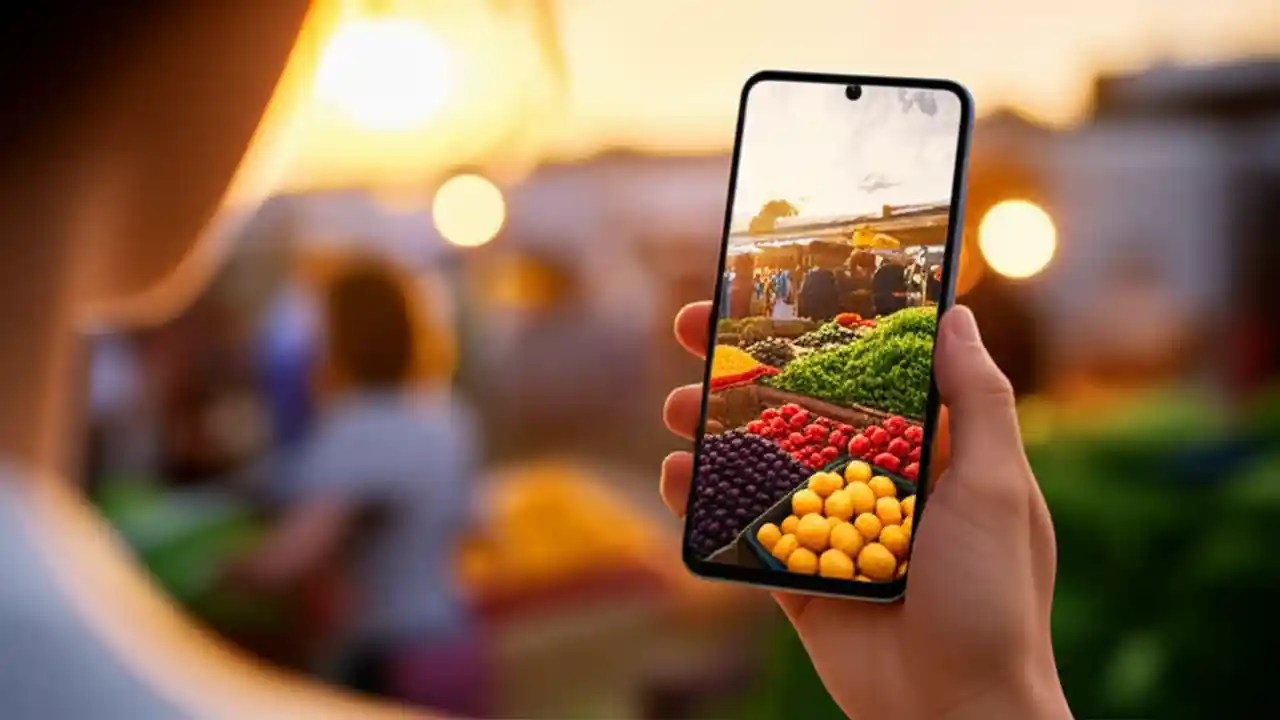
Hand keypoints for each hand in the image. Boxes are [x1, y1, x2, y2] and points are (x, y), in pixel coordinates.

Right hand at [662, 303, 1071, 719]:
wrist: (958, 714)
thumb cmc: (995, 599)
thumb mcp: (997, 489)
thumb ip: (978, 404)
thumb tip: (958, 317)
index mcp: (930, 454)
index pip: (869, 371)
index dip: (821, 329)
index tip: (776, 292)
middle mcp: (877, 483)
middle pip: (802, 407)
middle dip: (747, 367)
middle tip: (694, 328)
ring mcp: (832, 530)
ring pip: (764, 464)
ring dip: (715, 429)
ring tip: (677, 407)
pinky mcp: (798, 578)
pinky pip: (744, 532)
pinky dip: (704, 503)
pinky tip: (674, 477)